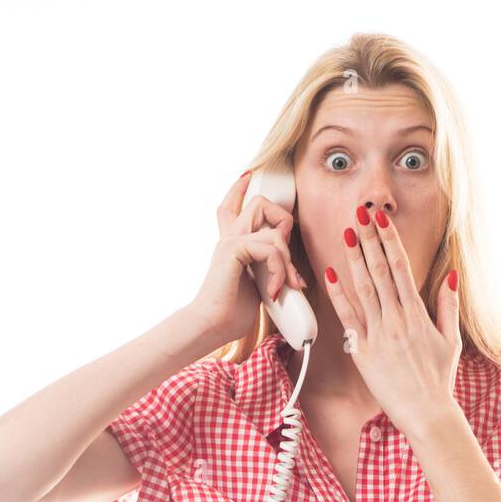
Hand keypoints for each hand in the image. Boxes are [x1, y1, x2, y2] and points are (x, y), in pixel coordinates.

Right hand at [190, 171, 307, 346]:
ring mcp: (230, 242)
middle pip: (259, 204)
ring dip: (287, 262)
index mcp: (231, 245)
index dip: (239, 189)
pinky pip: (271, 249)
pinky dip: (279, 271)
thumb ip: (269, 266)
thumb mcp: (258, 284)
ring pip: (274, 231)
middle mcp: (229, 238)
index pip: (231, 207)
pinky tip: (273, 291)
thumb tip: (288, 256)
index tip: (248, 175)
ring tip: (283, 287)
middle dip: (283, 222)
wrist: (213, 326)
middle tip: (288, 262)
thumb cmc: (232, 313)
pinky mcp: (234, 250)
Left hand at [324, 206, 460, 433]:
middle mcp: (397, 321)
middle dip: (369, 240)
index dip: (389, 241)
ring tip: (345, 233)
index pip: (401, 268)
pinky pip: (348, 319)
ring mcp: (378, 336)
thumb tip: (450, 275)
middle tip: (360, 213)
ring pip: (363, 289)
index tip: (381, 220)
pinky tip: (331, 274)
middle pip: (380, 271)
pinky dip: (339, 296)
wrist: (427, 414)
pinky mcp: (363, 353)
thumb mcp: (450, 340)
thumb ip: (447, 306)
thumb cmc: (439, 380)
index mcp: (418, 315)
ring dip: (353, 259)